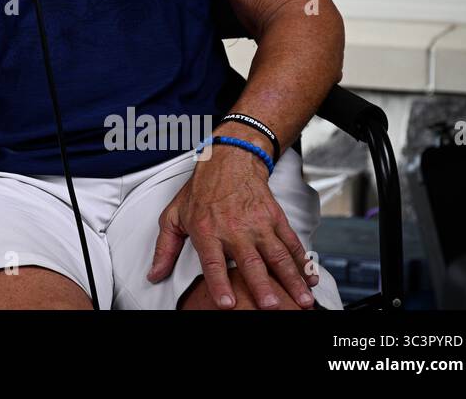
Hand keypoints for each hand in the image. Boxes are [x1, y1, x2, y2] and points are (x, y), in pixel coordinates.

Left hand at [146, 141, 317, 308]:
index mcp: (207, 230)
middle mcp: (234, 229)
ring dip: (291, 279)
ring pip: (277, 255)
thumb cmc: (201, 191)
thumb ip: (164, 248)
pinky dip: (303, 261)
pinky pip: (291, 243)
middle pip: (250, 262)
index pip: (213, 263)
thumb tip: (155, 274)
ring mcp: (258, 224)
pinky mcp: (275, 219)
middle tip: (271, 305)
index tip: (228, 304)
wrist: (229, 160)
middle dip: (262, 285)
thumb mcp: (174, 216)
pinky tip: (310, 278)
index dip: (220, 284)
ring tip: (302, 299)